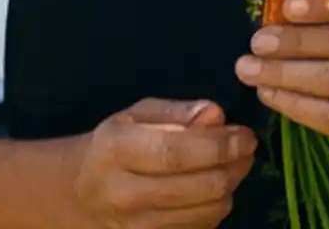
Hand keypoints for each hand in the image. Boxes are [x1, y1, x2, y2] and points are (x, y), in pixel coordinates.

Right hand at [72, 98, 257, 228]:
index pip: (177, 153)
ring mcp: (137, 226)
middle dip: (234, 165)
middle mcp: (125, 193)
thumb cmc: (116, 144)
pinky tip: (213, 187)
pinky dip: (216, 206)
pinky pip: (202, 228)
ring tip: (231, 165)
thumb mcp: (138, 115)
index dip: (219, 145)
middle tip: (246, 148)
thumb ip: (178, 112)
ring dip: (231, 186)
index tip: (245, 135)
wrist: (82, 193)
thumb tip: (215, 115)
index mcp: (117, 151)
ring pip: (208, 211)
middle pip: (200, 187)